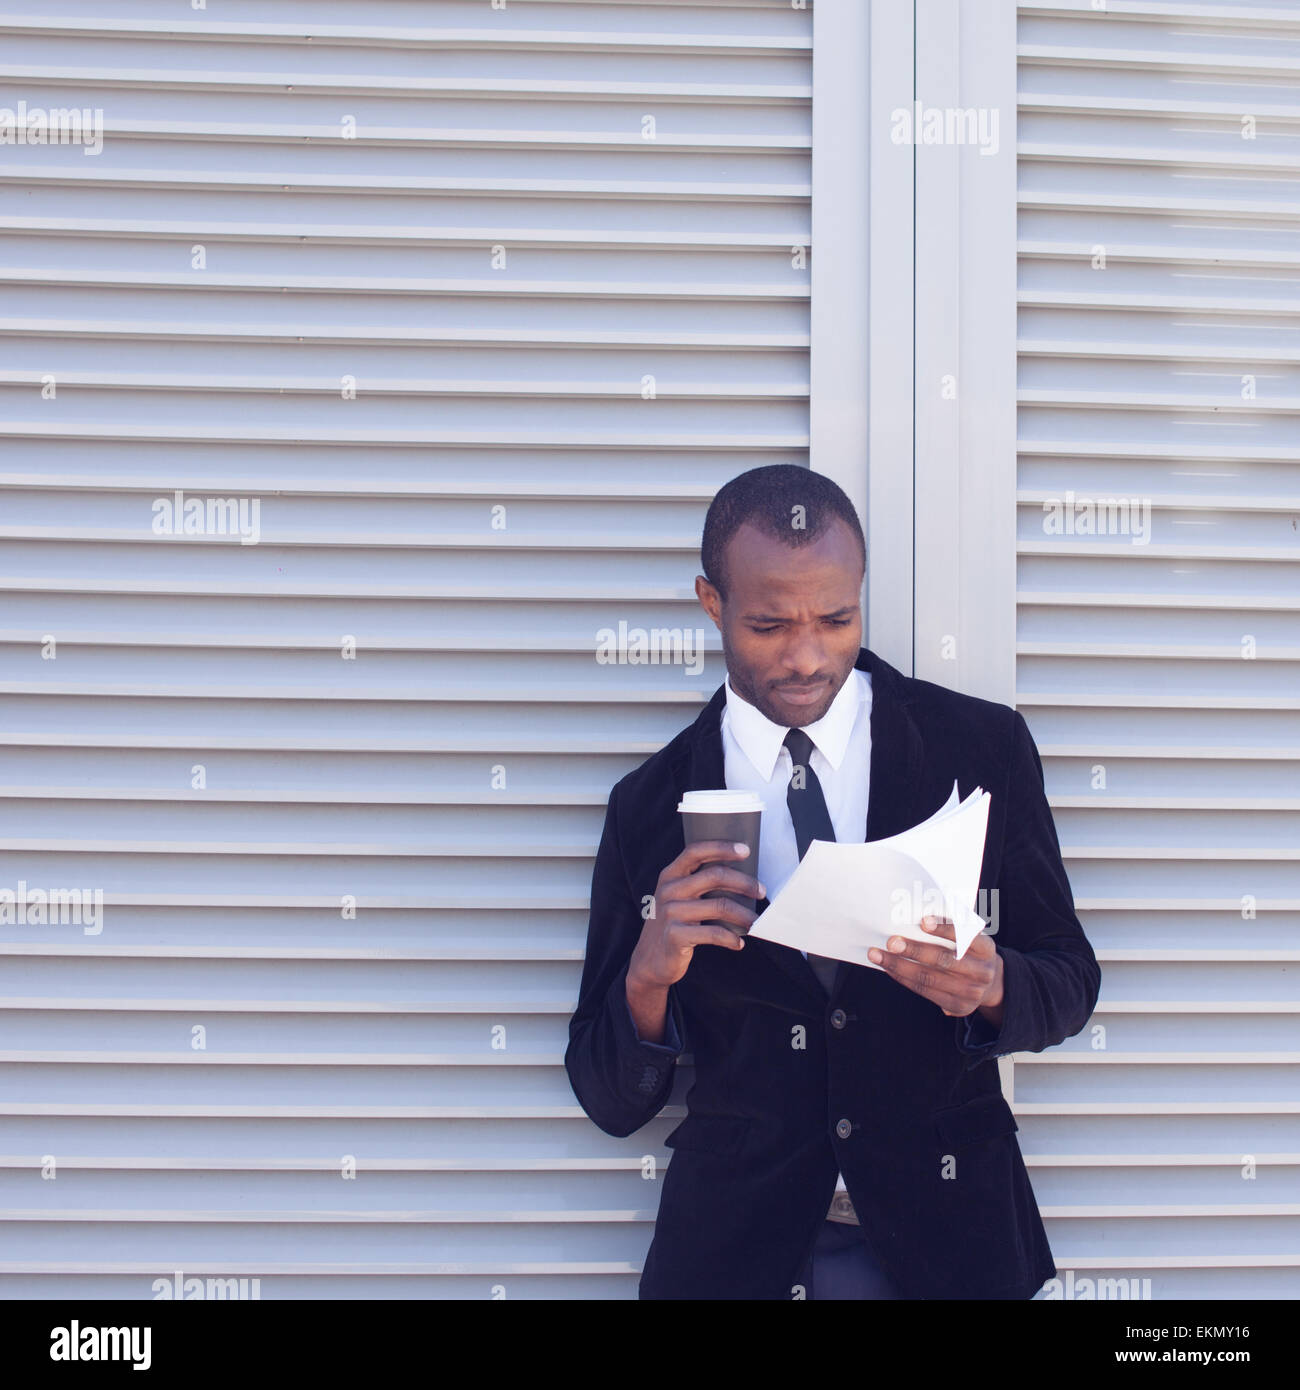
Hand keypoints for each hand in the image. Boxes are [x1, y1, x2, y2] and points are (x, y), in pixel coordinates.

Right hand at [627, 840, 760, 993]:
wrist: (650, 960)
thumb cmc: (674, 924)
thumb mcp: (678, 898)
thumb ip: (698, 883)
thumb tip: (742, 875)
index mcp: (670, 875)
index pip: (695, 851)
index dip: (721, 847)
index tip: (746, 850)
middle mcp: (669, 890)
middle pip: (714, 876)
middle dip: (744, 882)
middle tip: (761, 891)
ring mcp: (670, 913)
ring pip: (719, 906)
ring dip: (744, 914)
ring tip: (756, 921)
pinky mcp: (675, 936)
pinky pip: (713, 933)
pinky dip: (731, 939)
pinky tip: (739, 943)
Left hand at [867, 916, 1003, 1019]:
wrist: (992, 982)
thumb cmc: (971, 950)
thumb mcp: (972, 937)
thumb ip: (953, 929)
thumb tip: (918, 920)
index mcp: (986, 949)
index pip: (966, 937)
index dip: (945, 929)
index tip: (923, 921)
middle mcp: (981, 971)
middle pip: (943, 960)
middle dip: (914, 950)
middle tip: (891, 941)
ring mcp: (971, 992)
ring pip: (929, 978)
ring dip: (899, 966)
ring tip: (878, 955)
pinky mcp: (959, 1006)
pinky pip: (925, 992)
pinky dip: (903, 978)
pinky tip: (889, 968)